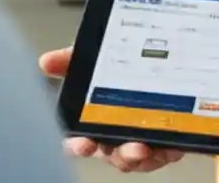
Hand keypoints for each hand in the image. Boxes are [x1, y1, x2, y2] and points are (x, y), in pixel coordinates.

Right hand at [38, 46, 185, 172]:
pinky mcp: (161, 144)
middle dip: (123, 154)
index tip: (85, 144)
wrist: (155, 64)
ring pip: (137, 158)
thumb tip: (46, 61)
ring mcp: (136, 142)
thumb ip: (69, 61)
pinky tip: (172, 142)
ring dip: (145, 155)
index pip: (78, 140)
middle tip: (134, 148)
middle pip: (113, 154)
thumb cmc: (114, 73)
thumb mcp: (92, 62)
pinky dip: (167, 149)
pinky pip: (164, 153)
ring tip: (152, 145)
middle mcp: (111, 138)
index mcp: (90, 123)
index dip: (79, 145)